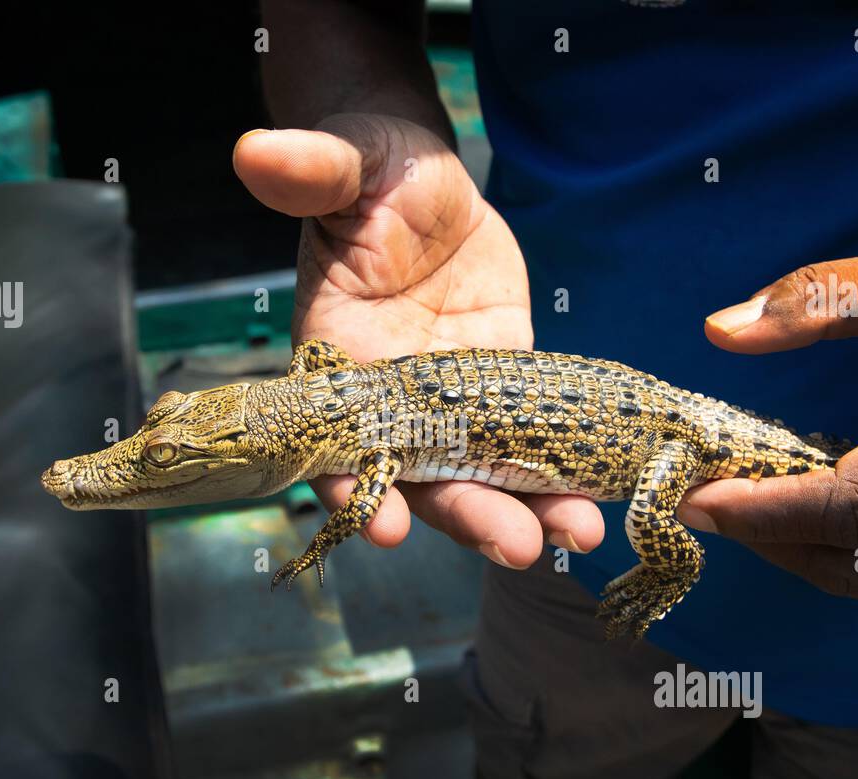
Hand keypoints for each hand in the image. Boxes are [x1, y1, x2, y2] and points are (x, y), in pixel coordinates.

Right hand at [234, 113, 604, 565]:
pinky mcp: (505, 394)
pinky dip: (561, 472)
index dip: (354, 489)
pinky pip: (532, 442)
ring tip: (579, 533)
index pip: (337, 442)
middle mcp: (392, 404)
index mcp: (341, 363)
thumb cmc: (375, 173)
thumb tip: (254, 151)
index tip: (387, 530)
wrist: (428, 184)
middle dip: (469, 515)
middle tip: (518, 548)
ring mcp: (452, 407)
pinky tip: (603, 496)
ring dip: (529, 510)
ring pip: (485, 474)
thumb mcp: (349, 167)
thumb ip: (313, 171)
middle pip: (425, 478)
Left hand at [679, 243, 857, 598]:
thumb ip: (820, 298)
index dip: (767, 511)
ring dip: (800, 553)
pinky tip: (804, 513)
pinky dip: (844, 553)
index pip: (857, 505)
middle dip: (769, 539)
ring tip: (743, 507)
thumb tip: (719, 330)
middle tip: (701, 502)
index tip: (694, 498)